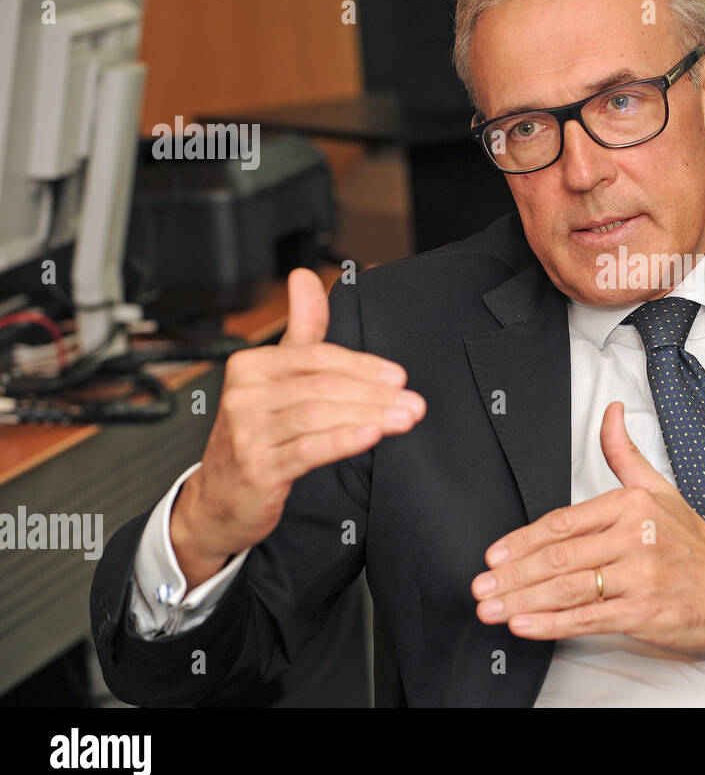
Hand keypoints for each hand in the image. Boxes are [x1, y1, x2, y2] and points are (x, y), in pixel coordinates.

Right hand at [172, 268, 425, 585]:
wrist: (221, 498)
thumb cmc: (257, 432)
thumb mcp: (277, 376)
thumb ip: (300, 329)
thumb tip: (305, 277)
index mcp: (251, 366)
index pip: (316, 356)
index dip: (362, 366)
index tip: (399, 376)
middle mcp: (244, 396)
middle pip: (323, 386)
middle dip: (375, 394)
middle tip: (414, 402)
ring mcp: (248, 434)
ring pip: (319, 416)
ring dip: (370, 416)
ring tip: (404, 419)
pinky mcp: (258, 469)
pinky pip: (308, 450)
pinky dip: (343, 441)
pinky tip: (371, 436)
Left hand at [470, 401, 704, 651]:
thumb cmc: (696, 543)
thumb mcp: (660, 488)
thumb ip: (624, 453)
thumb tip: (610, 413)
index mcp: (632, 505)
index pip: (563, 523)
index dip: (522, 541)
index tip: (494, 555)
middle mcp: (636, 537)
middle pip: (559, 557)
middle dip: (512, 575)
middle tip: (482, 586)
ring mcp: (641, 576)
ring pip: (569, 588)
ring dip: (523, 600)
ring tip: (493, 608)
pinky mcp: (646, 612)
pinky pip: (589, 618)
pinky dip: (552, 624)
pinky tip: (526, 625)